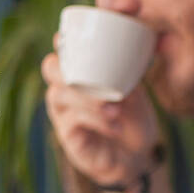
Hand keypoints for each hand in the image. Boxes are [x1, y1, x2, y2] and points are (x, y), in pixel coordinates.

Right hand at [42, 41, 159, 187]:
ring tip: (114, 107)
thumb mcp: (136, 90)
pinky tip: (114, 125)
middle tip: (94, 74)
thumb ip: (131, 70)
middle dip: (68, 67)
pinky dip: (96, 120)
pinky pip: (72, 121)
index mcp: (79, 72)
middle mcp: (65, 88)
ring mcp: (63, 112)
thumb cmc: (134, 117)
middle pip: (50, 68)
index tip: (74, 37)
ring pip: (58, 94)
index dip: (65, 40)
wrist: (137, 155)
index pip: (63, 48)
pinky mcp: (67, 135)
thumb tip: (143, 46)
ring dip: (87, 98)